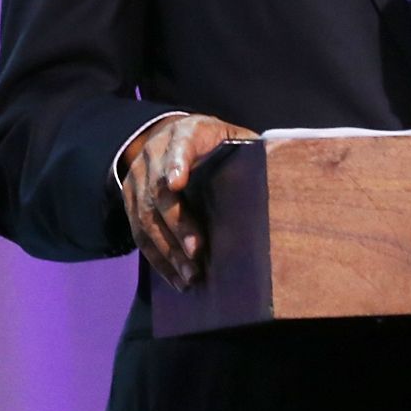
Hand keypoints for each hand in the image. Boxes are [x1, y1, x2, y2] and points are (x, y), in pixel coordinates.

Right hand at [120, 112, 255, 288]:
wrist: (168, 134)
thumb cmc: (213, 142)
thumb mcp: (231, 137)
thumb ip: (247, 152)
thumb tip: (282, 175)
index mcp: (186, 133)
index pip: (180, 145)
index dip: (177, 163)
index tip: (177, 183)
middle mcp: (155, 152)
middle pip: (160, 191)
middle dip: (177, 224)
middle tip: (196, 253)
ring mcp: (138, 176)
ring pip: (146, 216)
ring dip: (167, 249)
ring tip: (189, 276)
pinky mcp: (129, 198)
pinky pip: (139, 232)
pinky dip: (157, 258)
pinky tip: (175, 277)